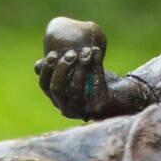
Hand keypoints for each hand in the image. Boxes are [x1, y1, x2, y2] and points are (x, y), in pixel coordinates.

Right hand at [34, 16, 149, 120]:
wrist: (123, 95)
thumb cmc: (95, 82)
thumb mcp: (75, 75)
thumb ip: (60, 69)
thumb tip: (37, 65)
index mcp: (58, 99)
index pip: (45, 86)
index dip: (46, 70)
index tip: (53, 53)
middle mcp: (67, 108)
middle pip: (57, 89)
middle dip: (62, 69)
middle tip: (71, 52)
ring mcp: (82, 110)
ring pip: (76, 88)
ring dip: (81, 66)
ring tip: (88, 50)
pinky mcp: (99, 107)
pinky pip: (95, 86)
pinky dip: (95, 67)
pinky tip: (96, 52)